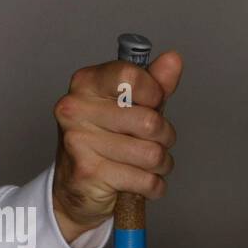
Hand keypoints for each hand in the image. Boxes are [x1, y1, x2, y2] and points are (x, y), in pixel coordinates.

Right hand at [51, 50, 182, 243]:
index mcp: (86, 83)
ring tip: (148, 164)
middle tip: (154, 142)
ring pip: (152, 154)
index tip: (153, 104)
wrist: (74, 188)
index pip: (131, 76)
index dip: (155, 94)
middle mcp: (76, 109)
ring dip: (161, 164)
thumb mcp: (130, 107)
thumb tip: (173, 59)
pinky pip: (146, 180)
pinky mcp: (89, 173)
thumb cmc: (105, 142)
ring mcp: (79, 142)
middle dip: (165, 137)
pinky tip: (141, 182)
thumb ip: (153, 84)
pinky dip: (154, 186)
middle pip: (150, 122)